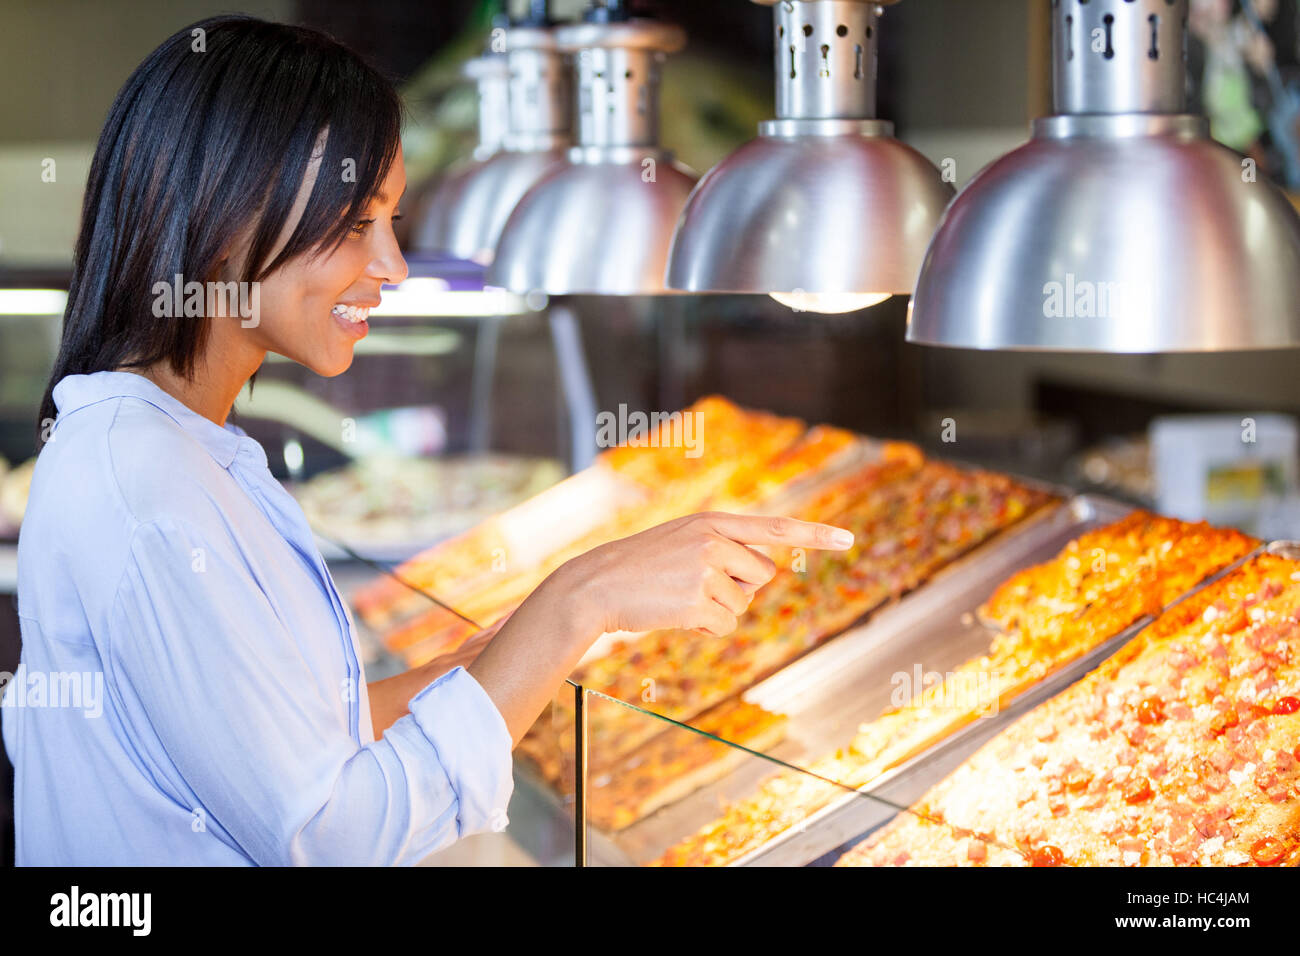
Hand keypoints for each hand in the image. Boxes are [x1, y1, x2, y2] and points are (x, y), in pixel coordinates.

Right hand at [558, 511, 853, 637]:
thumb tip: (763, 574)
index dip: (814, 535)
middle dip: (738, 587)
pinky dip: (705, 627)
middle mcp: (713, 542)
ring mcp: (705, 572)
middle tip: (695, 584)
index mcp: (712, 522)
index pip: (774, 528)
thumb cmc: (639, 567)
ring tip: (677, 597)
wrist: (596, 584)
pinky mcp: (696, 602)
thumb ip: (723, 548)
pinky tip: (675, 614)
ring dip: (717, 609)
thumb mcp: (682, 541)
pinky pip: (724, 625)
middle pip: (761, 575)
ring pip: (742, 604)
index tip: (848, 540)